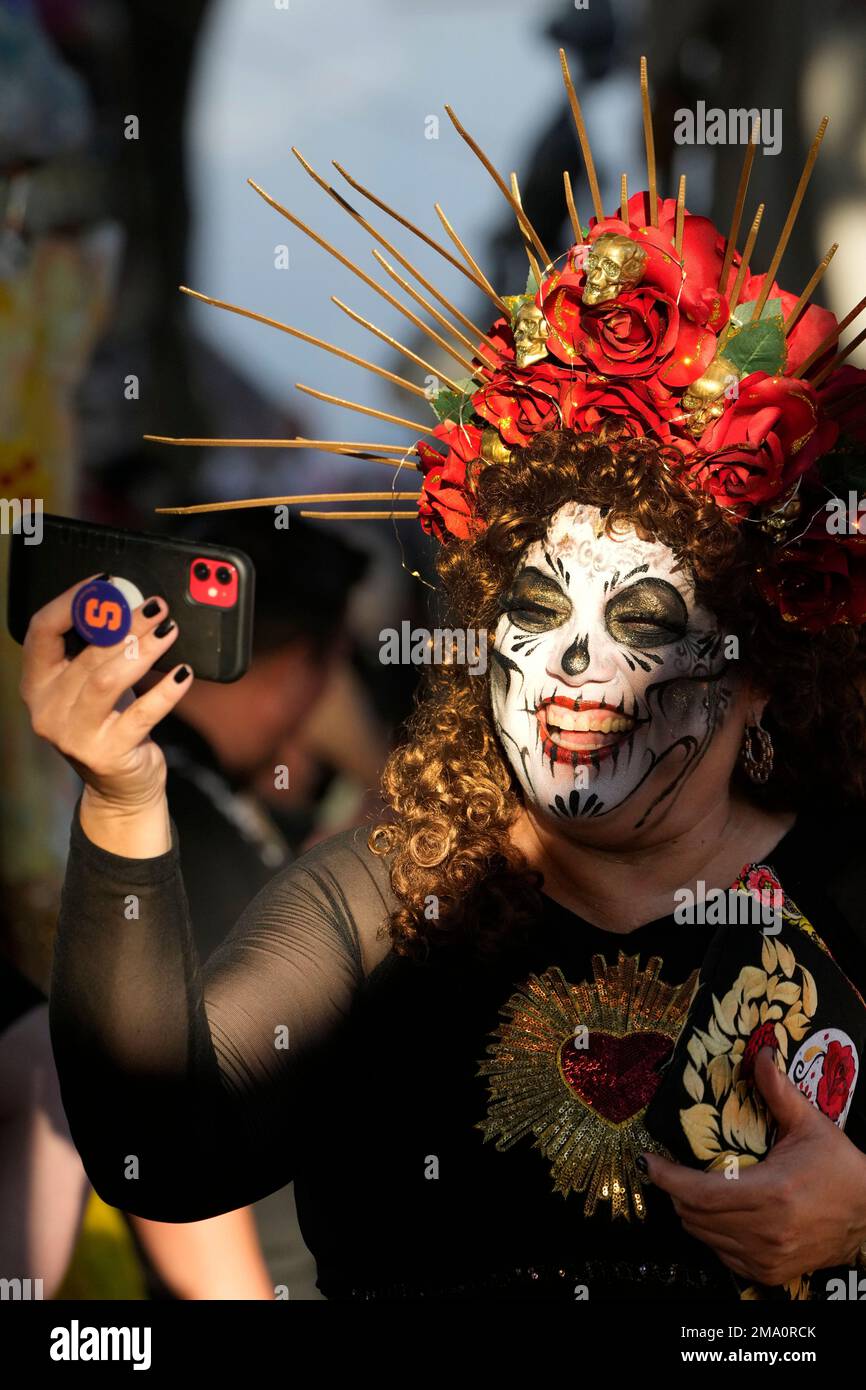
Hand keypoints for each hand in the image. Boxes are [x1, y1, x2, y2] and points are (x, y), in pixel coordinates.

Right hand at [20, 575, 192, 814]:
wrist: (121, 789)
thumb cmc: (109, 724)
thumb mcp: (93, 686)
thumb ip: (98, 649)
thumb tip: (129, 603)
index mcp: (37, 684)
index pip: (41, 630)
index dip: (72, 601)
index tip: (105, 583)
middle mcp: (47, 710)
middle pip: (85, 654)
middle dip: (124, 624)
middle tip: (156, 607)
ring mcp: (74, 735)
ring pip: (107, 680)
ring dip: (143, 650)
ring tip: (169, 631)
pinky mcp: (108, 754)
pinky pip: (141, 714)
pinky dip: (165, 691)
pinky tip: (184, 674)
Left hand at [644, 1046, 865, 1285]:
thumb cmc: (840, 1169)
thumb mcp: (811, 1125)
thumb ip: (779, 1092)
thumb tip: (759, 1055)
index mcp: (771, 1194)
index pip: (699, 1193)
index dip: (666, 1178)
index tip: (648, 1161)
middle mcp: (765, 1231)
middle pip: (694, 1216)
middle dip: (675, 1191)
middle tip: (669, 1168)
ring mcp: (766, 1256)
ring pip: (703, 1236)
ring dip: (691, 1212)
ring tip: (692, 1186)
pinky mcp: (769, 1271)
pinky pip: (721, 1253)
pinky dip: (711, 1233)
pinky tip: (719, 1212)